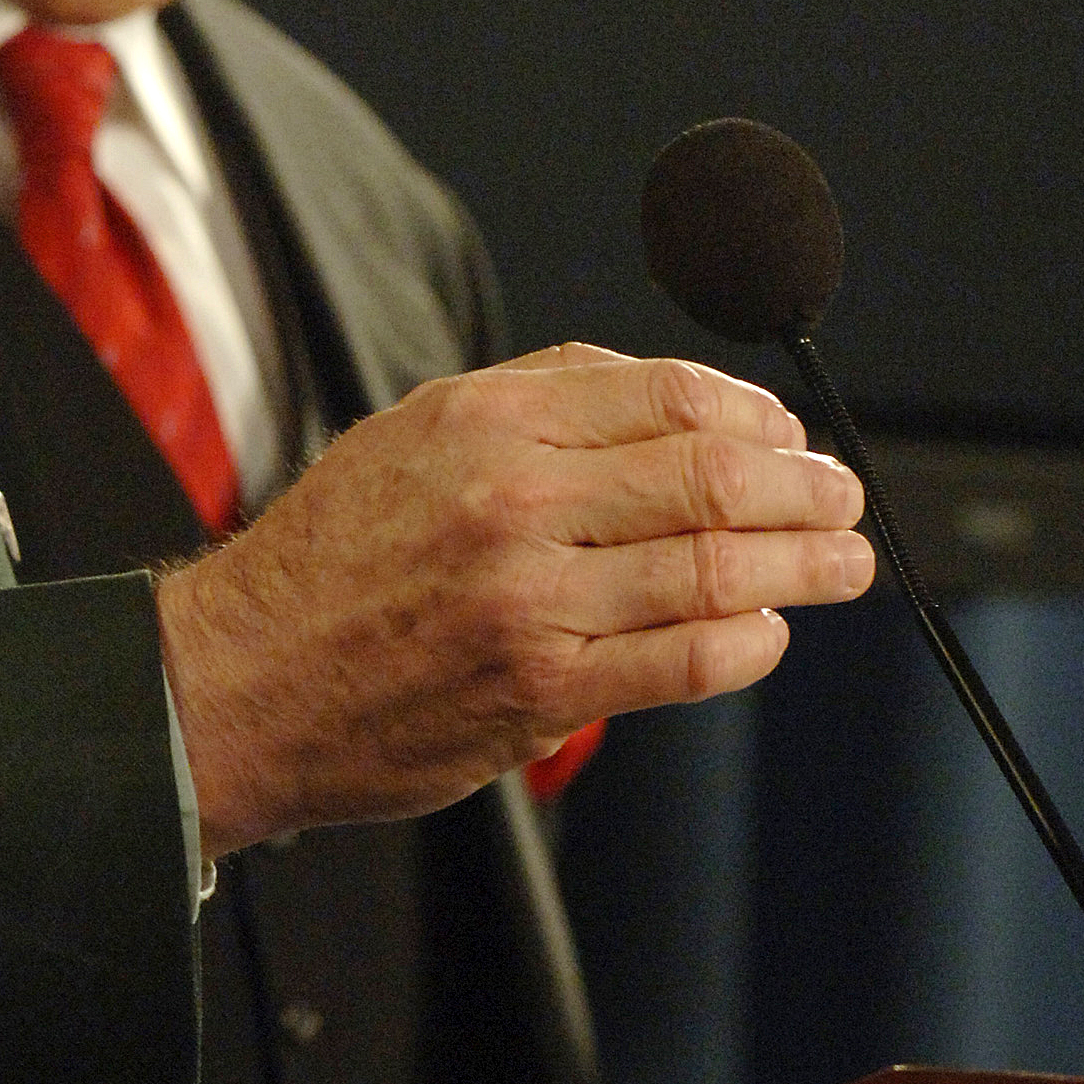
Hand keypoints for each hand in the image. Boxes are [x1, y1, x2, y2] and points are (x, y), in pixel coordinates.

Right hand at [155, 342, 871, 860]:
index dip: (752, 411)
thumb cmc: (330, 556)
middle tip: (844, 494)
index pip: (663, 396)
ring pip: (712, 567)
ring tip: (843, 562)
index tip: (787, 429)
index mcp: (484, 418)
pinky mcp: (539, 690)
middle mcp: (512, 498)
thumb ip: (535, 400)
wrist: (239, 677)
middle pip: (709, 475)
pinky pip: (680, 662)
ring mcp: (530, 598)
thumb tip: (665, 394)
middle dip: (803, 485)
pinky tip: (766, 633)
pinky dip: (745, 644)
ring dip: (803, 564)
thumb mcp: (413, 432)